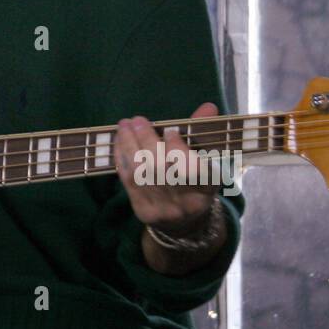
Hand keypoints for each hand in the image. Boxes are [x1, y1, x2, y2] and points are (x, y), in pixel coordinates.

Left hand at [113, 102, 220, 237]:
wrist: (184, 222)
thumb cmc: (194, 181)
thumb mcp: (204, 159)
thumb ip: (203, 133)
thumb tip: (209, 107)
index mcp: (208, 188)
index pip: (194, 170)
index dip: (180, 150)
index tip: (170, 130)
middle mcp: (187, 203)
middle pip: (164, 170)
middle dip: (148, 141)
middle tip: (138, 120)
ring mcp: (164, 210)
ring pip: (143, 175)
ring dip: (130, 145)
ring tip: (124, 125)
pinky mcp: (144, 212)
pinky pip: (129, 182)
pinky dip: (122, 158)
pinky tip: (119, 141)